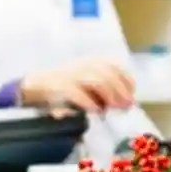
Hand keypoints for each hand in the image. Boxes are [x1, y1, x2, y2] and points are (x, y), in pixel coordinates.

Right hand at [19, 60, 135, 114]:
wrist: (39, 85)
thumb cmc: (68, 86)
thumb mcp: (88, 80)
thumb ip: (106, 87)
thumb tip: (126, 101)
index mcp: (93, 61)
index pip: (116, 67)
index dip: (127, 81)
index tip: (131, 95)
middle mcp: (85, 65)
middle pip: (109, 75)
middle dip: (120, 92)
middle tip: (125, 106)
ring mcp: (73, 75)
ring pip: (98, 81)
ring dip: (109, 96)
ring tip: (112, 108)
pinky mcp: (62, 86)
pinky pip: (79, 93)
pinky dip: (89, 103)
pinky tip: (95, 110)